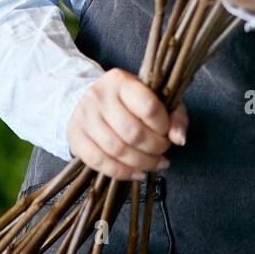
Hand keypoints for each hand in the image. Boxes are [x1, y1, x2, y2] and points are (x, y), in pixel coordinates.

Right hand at [66, 67, 188, 180]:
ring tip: (155, 164)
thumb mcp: (158, 99)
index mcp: (121, 80)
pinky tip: (138, 173)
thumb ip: (175, 116)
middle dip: (154, 148)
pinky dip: (122, 173)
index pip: (148, 106)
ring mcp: (84, 116)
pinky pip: (99, 161)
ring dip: (142, 163)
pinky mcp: (75, 135)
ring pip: (116, 149)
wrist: (95, 100)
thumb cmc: (132, 101)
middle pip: (132, 132)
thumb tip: (179, 139)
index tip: (167, 131)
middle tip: (163, 151)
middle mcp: (98, 95)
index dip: (163, 125)